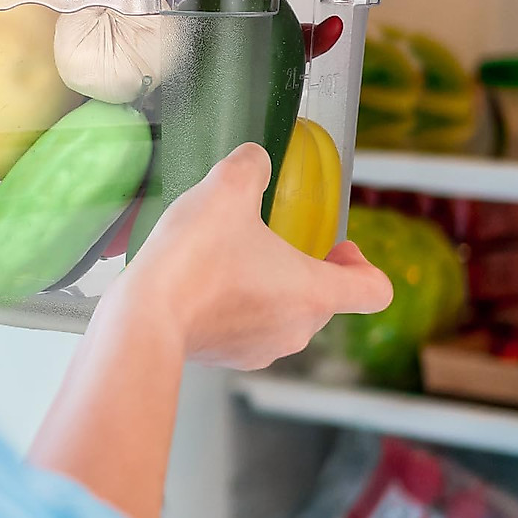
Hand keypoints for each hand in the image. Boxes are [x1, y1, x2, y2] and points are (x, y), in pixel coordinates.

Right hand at [117, 143, 391, 369]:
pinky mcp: (225, 357)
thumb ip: (252, 165)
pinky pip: (246, 329)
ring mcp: (260, 350)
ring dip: (267, 288)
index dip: (363, 265)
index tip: (336, 246)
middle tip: (269, 242)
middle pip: (324, 301)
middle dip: (303, 269)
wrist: (144, 317)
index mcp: (313, 292)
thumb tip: (255, 160)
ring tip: (228, 258)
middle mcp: (296, 330)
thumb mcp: (227, 188)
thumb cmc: (194, 258)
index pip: (374, 291)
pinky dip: (235, 307)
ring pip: (282, 316)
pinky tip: (202, 281)